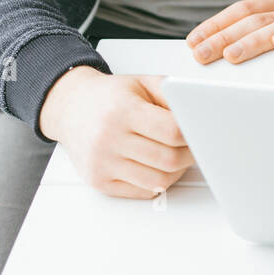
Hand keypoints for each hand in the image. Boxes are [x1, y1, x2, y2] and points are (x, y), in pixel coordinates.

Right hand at [38, 66, 193, 198]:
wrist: (70, 107)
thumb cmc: (109, 96)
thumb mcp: (142, 82)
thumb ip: (172, 94)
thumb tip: (200, 112)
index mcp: (123, 110)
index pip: (172, 131)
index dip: (194, 134)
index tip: (202, 131)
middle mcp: (109, 139)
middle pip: (168, 159)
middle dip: (191, 155)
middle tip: (197, 146)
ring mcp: (102, 164)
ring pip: (158, 180)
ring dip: (177, 171)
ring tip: (180, 156)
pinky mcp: (99, 182)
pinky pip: (142, 192)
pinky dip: (159, 183)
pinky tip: (161, 167)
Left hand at [186, 0, 273, 64]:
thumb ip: (264, 26)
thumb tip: (225, 47)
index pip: (240, 10)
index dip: (216, 24)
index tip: (194, 40)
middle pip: (250, 21)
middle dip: (222, 38)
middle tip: (201, 54)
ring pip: (273, 28)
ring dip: (250, 42)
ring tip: (229, 56)